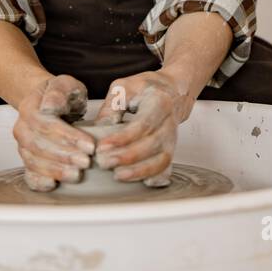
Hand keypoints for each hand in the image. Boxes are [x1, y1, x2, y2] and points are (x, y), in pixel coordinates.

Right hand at [12, 74, 95, 191]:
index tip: (90, 145)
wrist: (46, 102)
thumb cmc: (60, 95)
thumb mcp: (64, 84)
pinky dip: (39, 181)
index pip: (46, 124)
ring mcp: (23, 145)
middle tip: (86, 162)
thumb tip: (50, 108)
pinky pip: (28, 174)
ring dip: (56, 170)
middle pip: (39, 145)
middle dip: (64, 156)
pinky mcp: (27, 159)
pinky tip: (53, 185)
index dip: (68, 136)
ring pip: (34, 161)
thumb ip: (59, 92)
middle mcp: (22, 128)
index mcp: (30, 107)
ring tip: (76, 175)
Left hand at [92, 71, 182, 186]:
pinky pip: (166, 167)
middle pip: (152, 144)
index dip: (122, 138)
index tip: (102, 146)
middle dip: (127, 157)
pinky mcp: (170, 148)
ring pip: (161, 159)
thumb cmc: (147, 88)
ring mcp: (172, 138)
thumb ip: (111, 106)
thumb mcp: (124, 87)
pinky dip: (155, 176)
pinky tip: (141, 182)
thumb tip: (98, 129)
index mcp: (159, 102)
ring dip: (140, 170)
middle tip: (104, 162)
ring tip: (118, 175)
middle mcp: (169, 122)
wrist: (173, 91)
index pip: (142, 124)